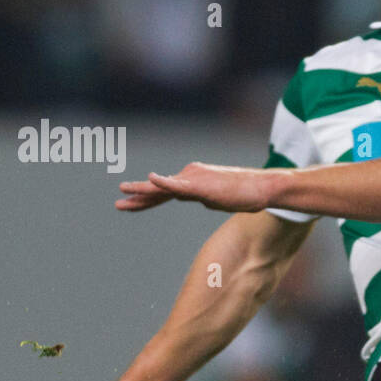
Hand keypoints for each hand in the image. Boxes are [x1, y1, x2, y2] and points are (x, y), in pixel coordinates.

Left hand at [116, 163, 272, 213]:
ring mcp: (194, 179)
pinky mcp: (201, 185)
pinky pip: (178, 185)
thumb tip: (202, 200)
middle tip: (118, 204)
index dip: (146, 198)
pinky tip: (151, 178)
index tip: (130, 203)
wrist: (263, 188)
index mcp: (192, 180)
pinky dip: (163, 182)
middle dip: (137, 196)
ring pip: (162, 187)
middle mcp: (189, 176)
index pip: (164, 191)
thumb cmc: (246, 194)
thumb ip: (207, 198)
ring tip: (122, 191)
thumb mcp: (220, 200)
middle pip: (158, 189)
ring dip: (141, 190)